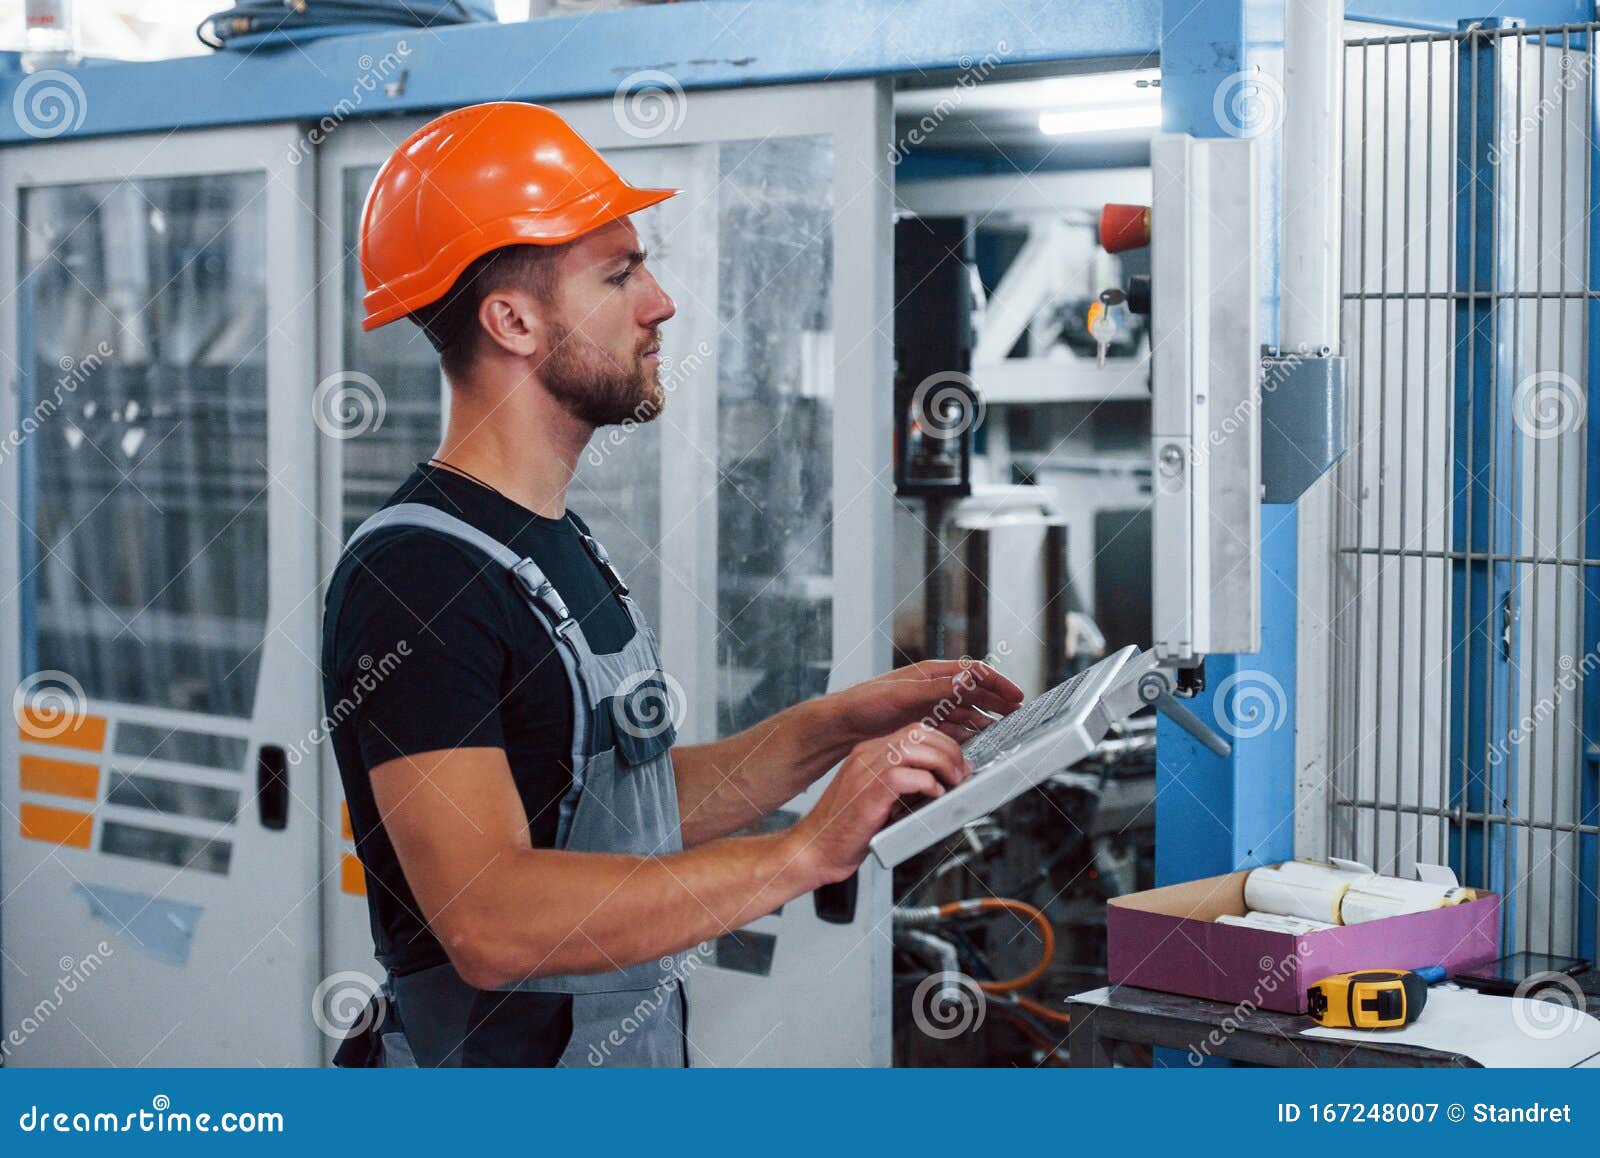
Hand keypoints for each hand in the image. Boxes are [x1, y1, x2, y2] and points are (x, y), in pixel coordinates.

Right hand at [787, 723, 970, 883]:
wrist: (814, 848)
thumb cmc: (843, 831)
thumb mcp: (878, 800)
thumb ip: (903, 787)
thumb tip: (938, 783)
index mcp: (868, 754)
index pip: (913, 731)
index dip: (942, 742)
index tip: (958, 761)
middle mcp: (866, 755)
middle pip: (918, 732)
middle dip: (949, 749)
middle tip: (962, 771)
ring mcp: (865, 770)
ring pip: (915, 747)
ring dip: (943, 762)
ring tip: (953, 781)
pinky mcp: (868, 791)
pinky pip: (905, 774)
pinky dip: (927, 782)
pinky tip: (934, 795)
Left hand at [829, 659, 1024, 745]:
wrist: (842, 726)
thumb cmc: (865, 703)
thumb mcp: (903, 694)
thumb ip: (937, 689)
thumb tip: (967, 679)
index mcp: (930, 673)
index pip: (973, 673)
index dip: (997, 683)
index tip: (1016, 696)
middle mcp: (932, 688)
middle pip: (974, 693)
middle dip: (997, 702)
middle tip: (1018, 714)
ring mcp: (928, 707)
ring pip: (965, 712)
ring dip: (985, 719)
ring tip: (1003, 730)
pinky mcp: (922, 725)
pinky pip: (952, 728)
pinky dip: (967, 734)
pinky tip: (977, 742)